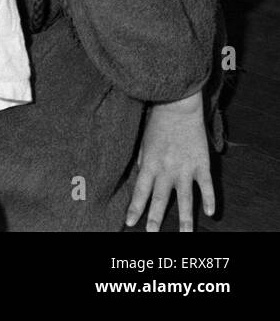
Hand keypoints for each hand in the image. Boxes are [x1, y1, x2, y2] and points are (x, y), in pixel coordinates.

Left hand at [126, 90, 214, 231]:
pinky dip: (209, 199)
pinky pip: (206, 185)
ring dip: (186, 217)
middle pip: (161, 199)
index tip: (130, 222)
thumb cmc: (157, 123)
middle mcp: (166, 169)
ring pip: (185, 198)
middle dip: (156, 219)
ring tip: (186, 234)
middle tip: (152, 234)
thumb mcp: (143, 142)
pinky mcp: (202, 163)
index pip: (140, 191)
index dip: (135, 208)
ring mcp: (185, 168)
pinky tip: (210, 212)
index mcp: (149, 164)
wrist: (177, 106)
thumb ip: (143, 162)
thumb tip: (142, 177)